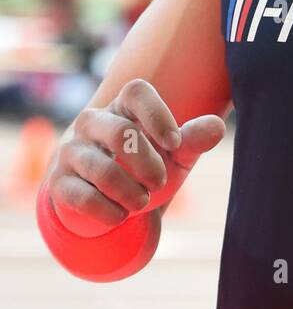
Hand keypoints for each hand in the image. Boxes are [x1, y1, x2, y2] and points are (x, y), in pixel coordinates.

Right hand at [46, 78, 225, 237]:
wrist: (105, 199)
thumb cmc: (145, 166)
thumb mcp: (175, 155)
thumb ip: (193, 140)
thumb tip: (218, 127)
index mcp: (123, 107)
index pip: (136, 92)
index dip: (158, 115)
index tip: (175, 144)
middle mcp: (92, 122)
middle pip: (119, 132)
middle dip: (147, 164)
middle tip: (160, 182)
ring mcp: (71, 151)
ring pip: (101, 169)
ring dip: (129, 193)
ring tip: (141, 202)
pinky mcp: (59, 182)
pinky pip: (81, 196)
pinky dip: (108, 211)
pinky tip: (119, 216)